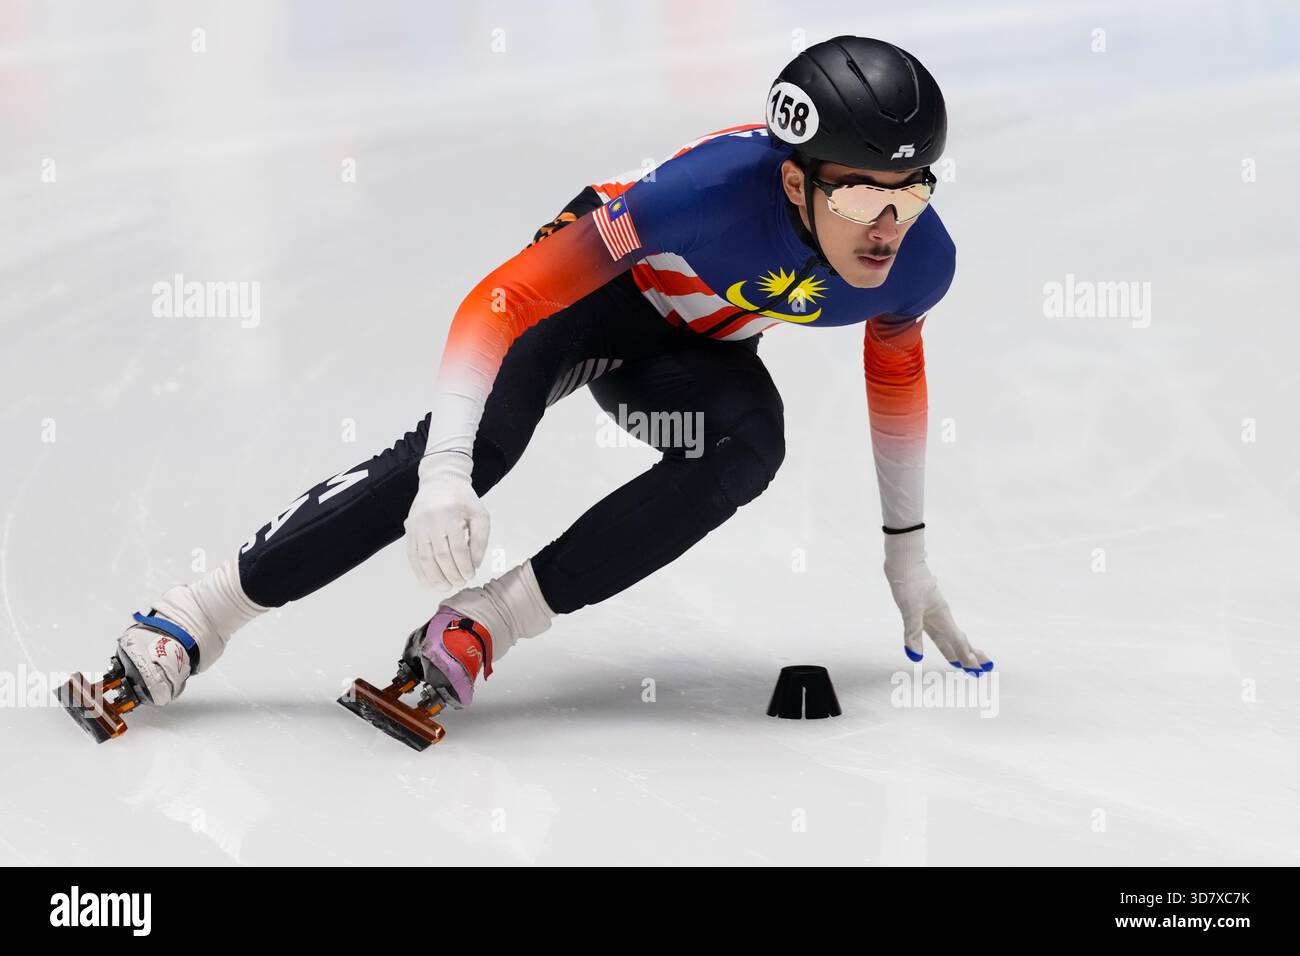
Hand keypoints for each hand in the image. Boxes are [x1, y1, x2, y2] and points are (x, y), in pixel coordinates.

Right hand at [404, 452, 489, 589]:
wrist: (440, 481)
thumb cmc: (463, 500)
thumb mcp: (480, 515)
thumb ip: (480, 540)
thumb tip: (474, 565)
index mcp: (451, 515)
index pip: (458, 548)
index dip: (464, 566)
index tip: (470, 576)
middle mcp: (431, 521)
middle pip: (440, 555)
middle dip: (451, 574)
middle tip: (459, 584)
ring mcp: (418, 526)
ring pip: (424, 558)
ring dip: (434, 577)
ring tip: (444, 587)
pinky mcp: (409, 530)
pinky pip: (412, 555)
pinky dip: (419, 571)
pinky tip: (427, 582)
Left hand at [882, 528, 992, 674]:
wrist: (904, 561)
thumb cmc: (908, 583)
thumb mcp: (910, 609)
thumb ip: (913, 633)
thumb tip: (915, 657)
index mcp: (942, 618)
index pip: (958, 642)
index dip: (967, 658)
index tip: (977, 672)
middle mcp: (941, 616)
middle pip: (958, 641)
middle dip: (970, 656)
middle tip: (983, 670)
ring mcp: (934, 612)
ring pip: (950, 635)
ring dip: (960, 648)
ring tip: (968, 659)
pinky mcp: (925, 608)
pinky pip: (940, 629)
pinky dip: (946, 639)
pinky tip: (944, 638)